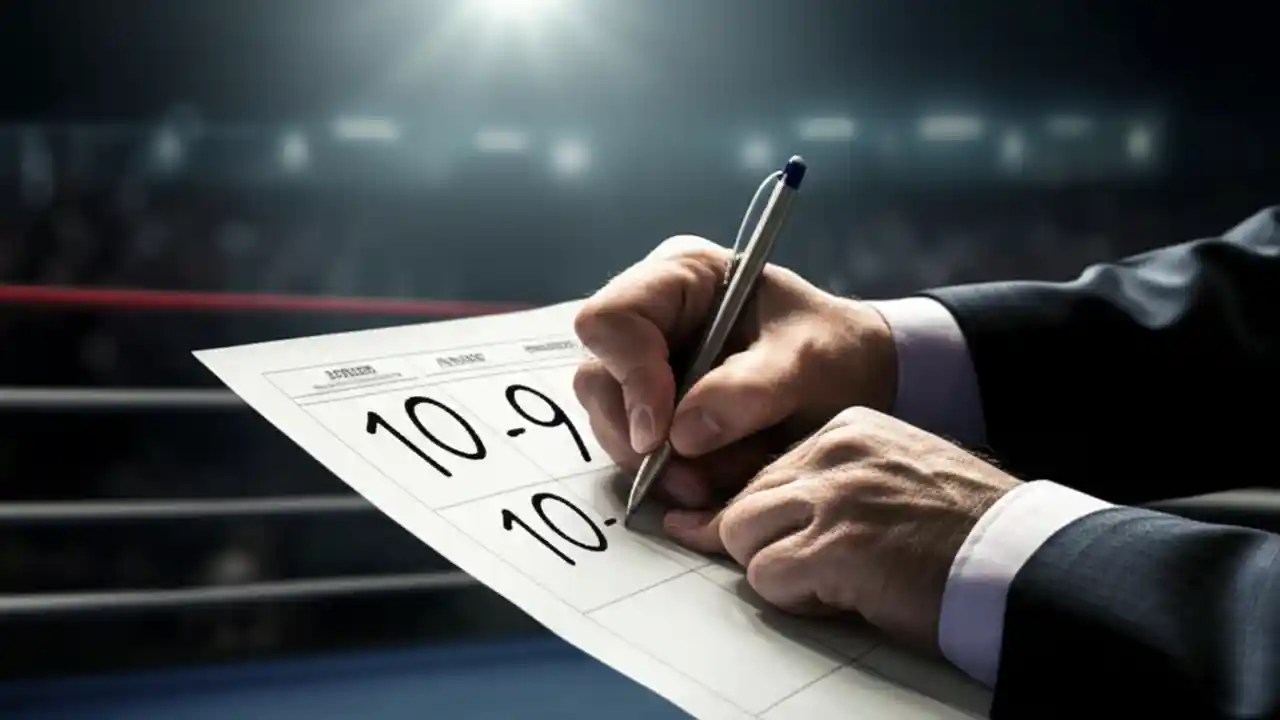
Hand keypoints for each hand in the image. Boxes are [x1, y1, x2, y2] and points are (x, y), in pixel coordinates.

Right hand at [572, 235, 896, 509]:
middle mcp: (651, 316)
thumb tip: (681, 435)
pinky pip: (635, 446)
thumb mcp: (806, 363)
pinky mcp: (655, 406)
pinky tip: (709, 484)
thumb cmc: (835, 351)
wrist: (857, 380)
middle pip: (598, 378)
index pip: (610, 320)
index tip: (662, 432)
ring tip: (710, 484)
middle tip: (688, 477)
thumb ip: (748, 391)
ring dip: (655, 464)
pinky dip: (668, 474)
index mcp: (680, 276)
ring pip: (611, 420)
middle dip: (637, 435)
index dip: (628, 377)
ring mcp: (647, 363)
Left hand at [664, 406, 1019, 652]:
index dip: (773, 518)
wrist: (1020, 559)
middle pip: (745, 502)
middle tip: (817, 568)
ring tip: (833, 579)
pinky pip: (766, 577)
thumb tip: (735, 517)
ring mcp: (834, 497)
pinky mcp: (835, 546)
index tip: (790, 540)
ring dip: (778, 569)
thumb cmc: (961, 531)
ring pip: (741, 535)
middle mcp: (835, 453)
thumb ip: (825, 484)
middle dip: (767, 544)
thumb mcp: (890, 477)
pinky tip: (845, 596)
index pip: (768, 471)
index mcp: (849, 429)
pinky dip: (796, 599)